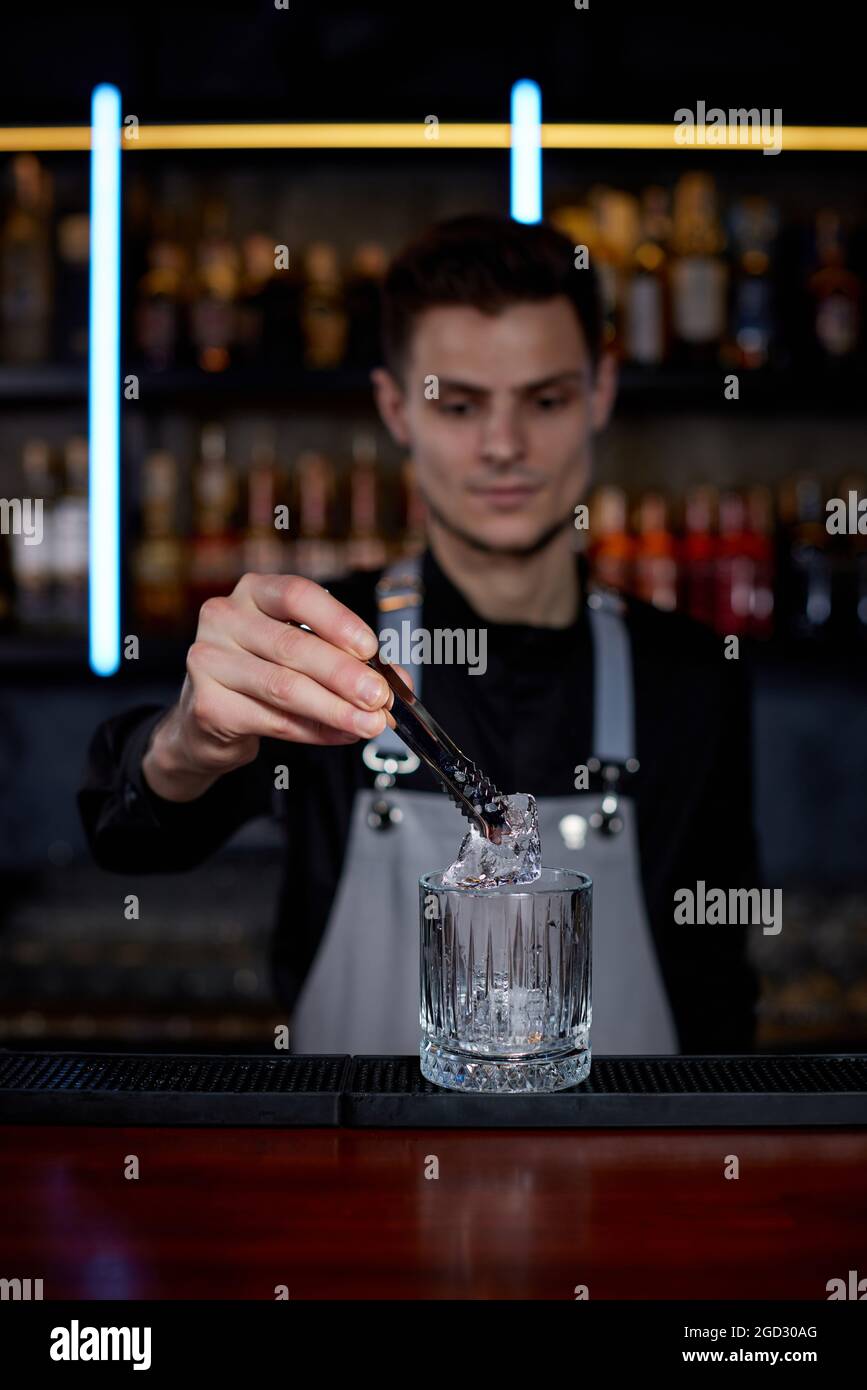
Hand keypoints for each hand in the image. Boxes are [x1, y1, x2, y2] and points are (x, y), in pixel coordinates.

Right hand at [142, 572, 406, 801]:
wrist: (208, 720)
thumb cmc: (262, 675)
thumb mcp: (305, 655)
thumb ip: (349, 661)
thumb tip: (397, 680)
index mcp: (254, 592)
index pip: (298, 595)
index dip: (337, 621)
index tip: (371, 649)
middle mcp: (224, 617)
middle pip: (292, 645)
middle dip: (344, 675)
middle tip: (379, 697)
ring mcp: (208, 660)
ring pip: (283, 686)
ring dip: (335, 709)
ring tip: (369, 723)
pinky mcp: (207, 704)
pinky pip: (272, 720)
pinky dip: (314, 731)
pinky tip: (340, 735)